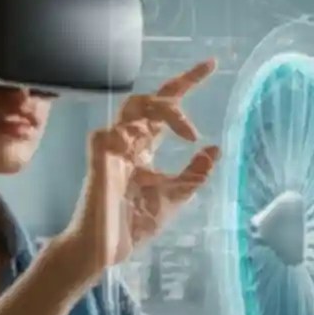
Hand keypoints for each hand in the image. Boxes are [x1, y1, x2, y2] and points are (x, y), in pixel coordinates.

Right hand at [58, 58, 220, 277]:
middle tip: (204, 78)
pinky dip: (131, 135)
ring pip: (135, 108)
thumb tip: (215, 148)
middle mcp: (128, 141)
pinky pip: (110, 133)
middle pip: (149, 100)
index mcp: (145, 147)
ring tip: (188, 133)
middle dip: (178, 87)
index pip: (166, 109)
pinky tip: (146, 147)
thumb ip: (195, 172)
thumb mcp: (176, 195)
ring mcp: (111, 147)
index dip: (186, 83)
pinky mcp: (98, 158)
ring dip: (165, 112)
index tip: (211, 65)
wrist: (108, 250)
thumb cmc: (134, 223)